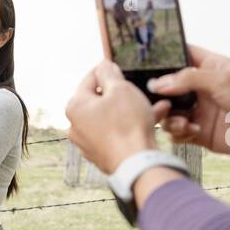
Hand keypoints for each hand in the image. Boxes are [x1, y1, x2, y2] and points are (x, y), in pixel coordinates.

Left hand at [65, 60, 159, 175]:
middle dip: (123, 92)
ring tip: (154, 103)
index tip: (118, 67)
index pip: (89, 79)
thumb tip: (103, 66)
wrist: (135, 164)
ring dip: (133, 108)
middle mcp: (76, 125)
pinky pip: (117, 133)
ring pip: (112, 117)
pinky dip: (132, 125)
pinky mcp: (102, 154)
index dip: (106, 70)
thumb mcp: (121, 89)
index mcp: (75, 106)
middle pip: (101, 100)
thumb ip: (109, 74)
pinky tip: (154, 118)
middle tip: (138, 87)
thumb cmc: (126, 125)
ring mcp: (88, 142)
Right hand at [147, 45, 229, 155]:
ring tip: (182, 122)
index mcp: (208, 67)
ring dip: (169, 118)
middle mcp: (201, 88)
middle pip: (168, 88)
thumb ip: (187, 79)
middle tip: (160, 102)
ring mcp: (200, 111)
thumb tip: (157, 82)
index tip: (145, 63)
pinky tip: (193, 131)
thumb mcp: (221, 80)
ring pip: (169, 113)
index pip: (181, 55)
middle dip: (160, 95)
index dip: (164, 57)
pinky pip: (177, 133)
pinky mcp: (200, 133)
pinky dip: (179, 133)